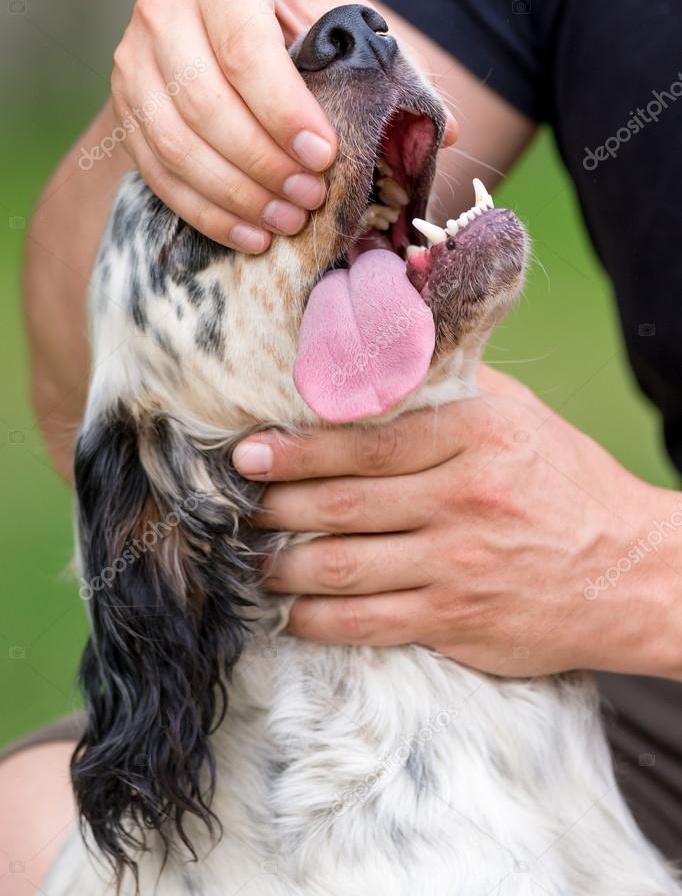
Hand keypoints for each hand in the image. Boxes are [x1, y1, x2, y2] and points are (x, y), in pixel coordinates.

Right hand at [111, 0, 456, 252]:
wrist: (216, 21)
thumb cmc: (290, 24)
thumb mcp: (337, 25)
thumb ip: (388, 69)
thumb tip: (445, 131)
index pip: (245, 52)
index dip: (284, 112)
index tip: (324, 157)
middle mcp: (163, 15)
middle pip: (204, 105)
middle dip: (262, 163)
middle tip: (310, 199)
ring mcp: (133, 67)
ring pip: (174, 146)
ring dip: (235, 195)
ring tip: (286, 222)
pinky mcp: (125, 113)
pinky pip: (158, 174)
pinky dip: (206, 213)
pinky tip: (250, 235)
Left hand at [233, 367, 681, 678]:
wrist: (631, 571)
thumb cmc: (568, 484)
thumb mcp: (520, 417)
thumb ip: (450, 388)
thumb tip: (380, 360)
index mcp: (474, 435)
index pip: (365, 441)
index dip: (297, 450)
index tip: (250, 454)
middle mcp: (463, 498)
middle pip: (343, 504)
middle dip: (277, 507)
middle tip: (241, 506)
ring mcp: (459, 563)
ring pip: (345, 566)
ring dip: (285, 565)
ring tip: (256, 559)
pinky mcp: (458, 620)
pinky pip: (370, 622)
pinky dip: (319, 619)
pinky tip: (293, 612)